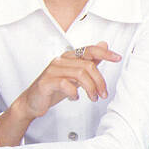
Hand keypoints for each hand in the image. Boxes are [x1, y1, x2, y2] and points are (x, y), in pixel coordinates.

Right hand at [0, 42, 121, 144]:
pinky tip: (75, 98)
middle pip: (87, 65)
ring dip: (91, 88)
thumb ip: (88, 61)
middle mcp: (60, 61)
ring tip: (93, 98)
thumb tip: (103, 46)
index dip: (104, 53)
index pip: (88, 50)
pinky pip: (66, 85)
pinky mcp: (46, 82)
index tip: (117, 58)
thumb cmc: (53, 88)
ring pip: (79, 74)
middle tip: (102, 94)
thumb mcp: (74, 75)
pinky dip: (74, 93)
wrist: (32, 102)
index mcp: (67, 57)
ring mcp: (52, 71)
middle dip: (99, 81)